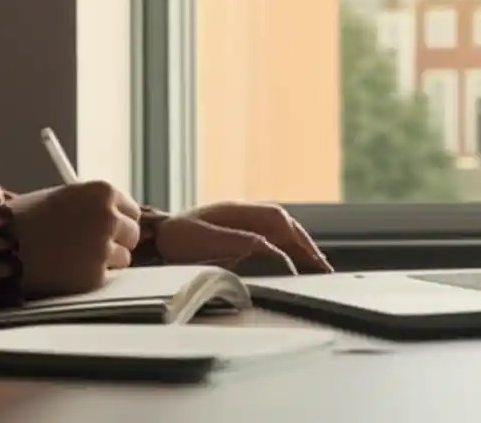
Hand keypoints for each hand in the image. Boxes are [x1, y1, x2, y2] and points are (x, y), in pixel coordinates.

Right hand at [6, 181, 140, 297]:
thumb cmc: (24, 220)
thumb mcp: (63, 197)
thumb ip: (92, 205)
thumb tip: (115, 216)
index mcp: (103, 192)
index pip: (131, 210)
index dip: (118, 221)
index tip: (107, 228)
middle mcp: (110, 217)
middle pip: (132, 234)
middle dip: (117, 241)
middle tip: (91, 247)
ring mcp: (104, 248)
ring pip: (123, 258)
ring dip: (105, 261)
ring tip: (73, 258)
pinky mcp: (94, 276)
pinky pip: (104, 278)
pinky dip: (89, 277)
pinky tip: (66, 270)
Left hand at [154, 201, 332, 274]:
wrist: (156, 237)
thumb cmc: (178, 240)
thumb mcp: (207, 242)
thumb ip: (242, 243)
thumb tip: (275, 250)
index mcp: (239, 211)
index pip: (277, 223)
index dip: (295, 244)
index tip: (306, 265)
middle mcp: (244, 213)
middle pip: (285, 224)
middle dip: (306, 245)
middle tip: (323, 267)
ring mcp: (242, 221)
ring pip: (281, 229)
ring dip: (300, 245)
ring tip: (317, 265)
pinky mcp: (239, 232)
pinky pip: (271, 236)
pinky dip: (288, 247)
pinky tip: (294, 260)